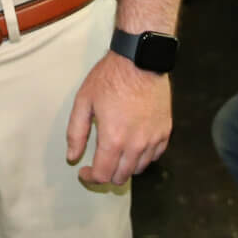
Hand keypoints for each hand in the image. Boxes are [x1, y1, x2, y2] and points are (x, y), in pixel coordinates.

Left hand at [65, 50, 171, 186]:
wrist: (140, 60)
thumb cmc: (110, 77)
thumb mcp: (84, 101)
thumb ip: (76, 132)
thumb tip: (72, 157)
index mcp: (113, 139)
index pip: (103, 175)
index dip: (91, 177)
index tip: (84, 171)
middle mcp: (136, 145)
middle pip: (121, 176)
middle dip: (107, 174)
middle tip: (98, 162)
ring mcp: (153, 140)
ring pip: (139, 168)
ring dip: (125, 166)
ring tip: (115, 152)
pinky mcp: (165, 132)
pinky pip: (155, 156)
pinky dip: (143, 157)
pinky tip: (134, 145)